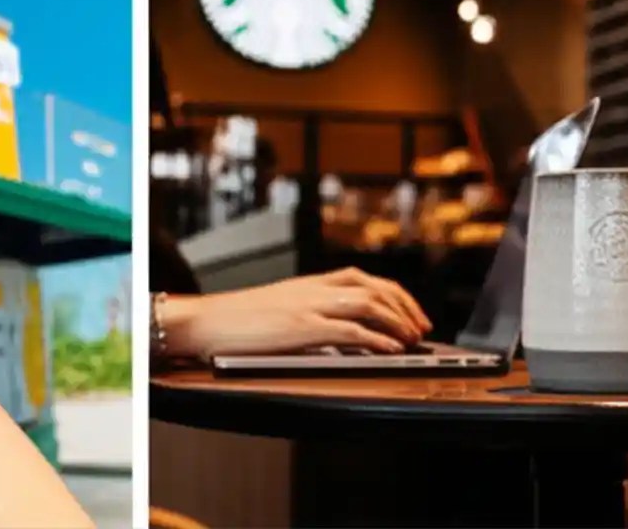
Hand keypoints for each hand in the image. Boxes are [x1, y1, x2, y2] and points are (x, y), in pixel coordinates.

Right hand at [161, 267, 431, 357]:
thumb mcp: (279, 307)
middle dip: (404, 307)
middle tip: (421, 328)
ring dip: (396, 322)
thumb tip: (335, 329)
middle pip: (373, 287)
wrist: (207, 321)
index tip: (411, 313)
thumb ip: (308, 311)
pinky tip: (388, 350)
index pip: (363, 278)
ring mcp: (308, 306)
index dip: (394, 294)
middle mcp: (313, 289)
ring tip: (410, 339)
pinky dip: (375, 339)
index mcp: (309, 283)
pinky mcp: (301, 327)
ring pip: (367, 304)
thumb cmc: (237, 319)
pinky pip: (348, 330)